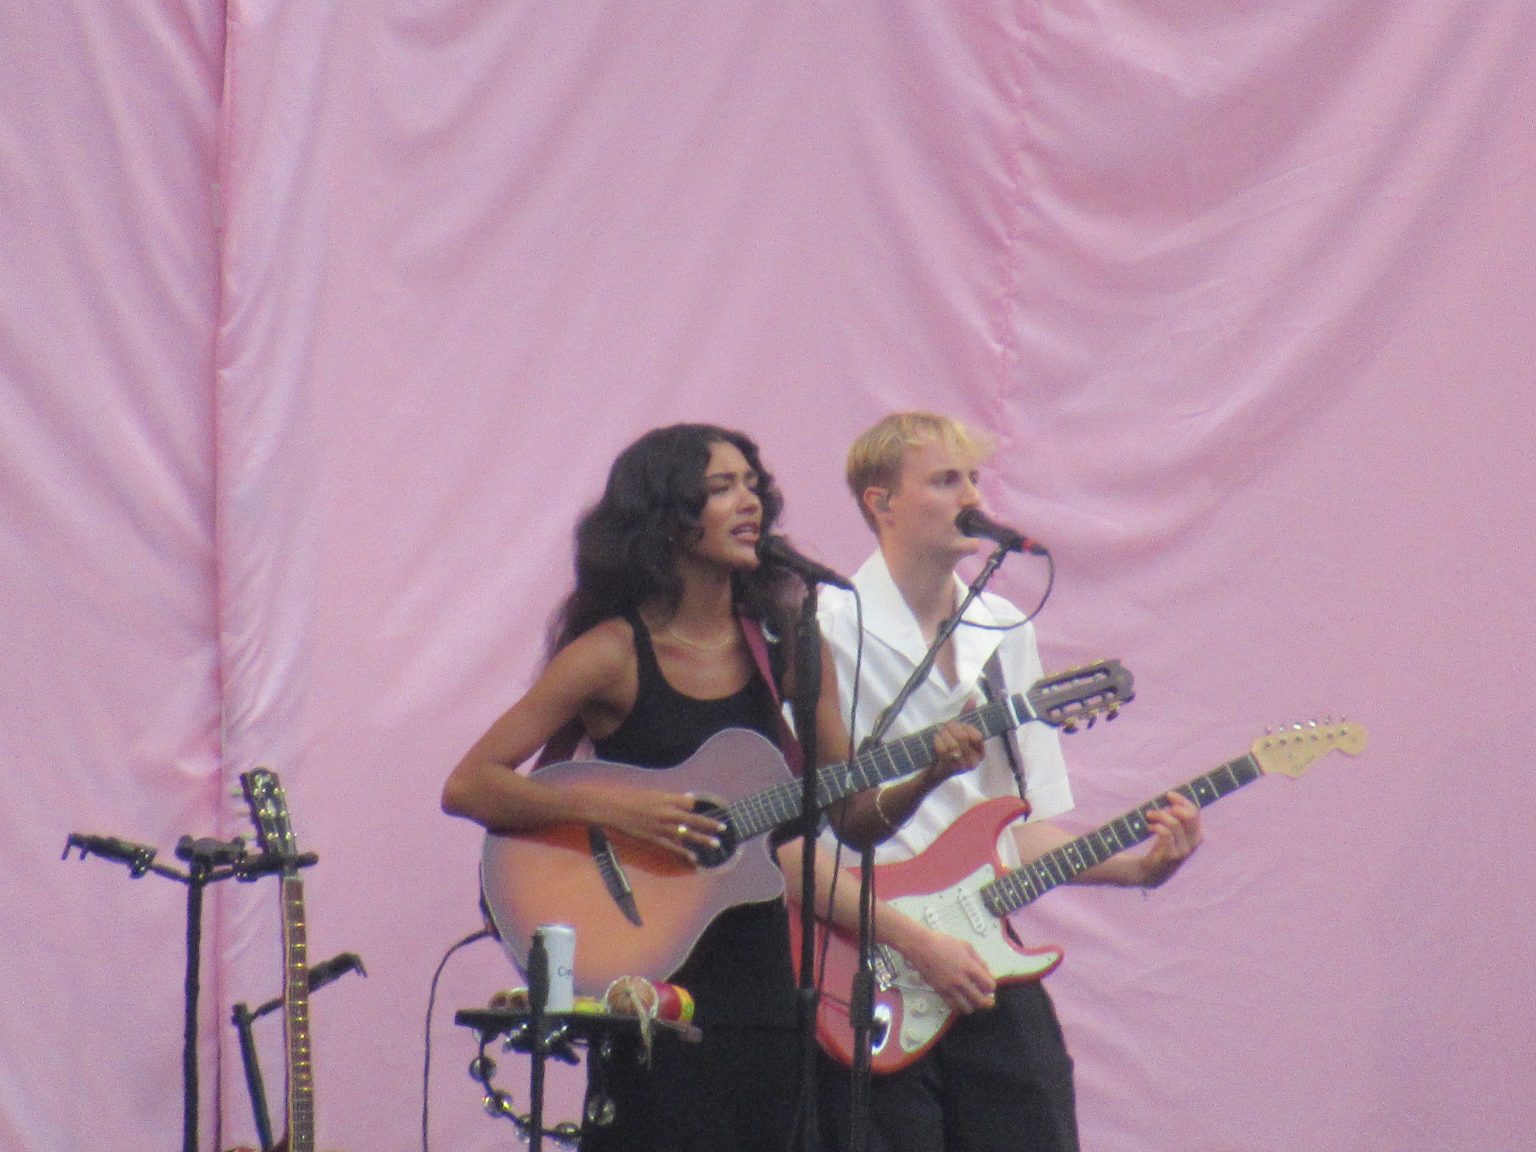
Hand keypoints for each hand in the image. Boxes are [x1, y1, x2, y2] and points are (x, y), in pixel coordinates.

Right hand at [578, 785, 724, 865]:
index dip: (698, 808)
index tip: (708, 811)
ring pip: (686, 834)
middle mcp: (664, 811)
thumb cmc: (627, 798)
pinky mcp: (652, 838)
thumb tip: (683, 801)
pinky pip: (671, 847)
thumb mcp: (648, 794)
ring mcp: (659, 826)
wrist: (609, 808)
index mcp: (664, 798)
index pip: (688, 802)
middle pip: (692, 818)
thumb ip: (666, 799)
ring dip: (702, 839)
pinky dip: (683, 853)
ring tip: (715, 844)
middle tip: (723, 827)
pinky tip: (693, 858)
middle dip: (709, 823)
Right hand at [896, 924, 996, 1014]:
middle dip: (987, 1002)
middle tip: (988, 1001)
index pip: (989, 985)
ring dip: (973, 1006)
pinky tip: (960, 1001)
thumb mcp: (966, 946)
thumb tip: (988, 972)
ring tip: (973, 1002)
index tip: (989, 985)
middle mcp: (961, 980)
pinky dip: (959, 1006)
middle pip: (980, 1000)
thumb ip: (979, 960)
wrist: (921, 947)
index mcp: (969, 967)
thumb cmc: (942, 943)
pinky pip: (952, 1006)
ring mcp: (950, 987)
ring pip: (967, 1007)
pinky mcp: (940, 991)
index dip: (991, 987)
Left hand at [927, 721, 984, 781]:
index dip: (967, 727)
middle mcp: (974, 762)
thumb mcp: (959, 731)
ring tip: (939, 732)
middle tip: (945, 725)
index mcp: (980, 753)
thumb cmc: (950, 748)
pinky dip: (938, 741)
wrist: (935, 769)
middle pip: (963, 738)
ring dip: (944, 734)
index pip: (977, 736)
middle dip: (952, 728)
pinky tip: (935, 738)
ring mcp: (962, 767)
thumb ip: (967, 715)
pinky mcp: (949, 769)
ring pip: (953, 745)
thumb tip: (972, 698)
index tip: (959, 724)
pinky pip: (944, 751)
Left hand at [1139, 792, 1201, 887]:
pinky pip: (1166, 834)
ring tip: (1149, 815)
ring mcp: (1184, 851)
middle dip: (1175, 805)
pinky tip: (1149, 827)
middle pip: (1191, 816)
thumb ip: (1176, 818)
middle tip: (1161, 805)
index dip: (1183, 801)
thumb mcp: (1172, 833)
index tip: (1169, 795)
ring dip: (1160, 815)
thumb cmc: (1161, 847)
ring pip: (1175, 823)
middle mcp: (1193, 843)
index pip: (1195, 813)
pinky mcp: (1172, 856)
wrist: (1151, 873)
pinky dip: (1156, 826)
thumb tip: (1170, 798)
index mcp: (1196, 835)